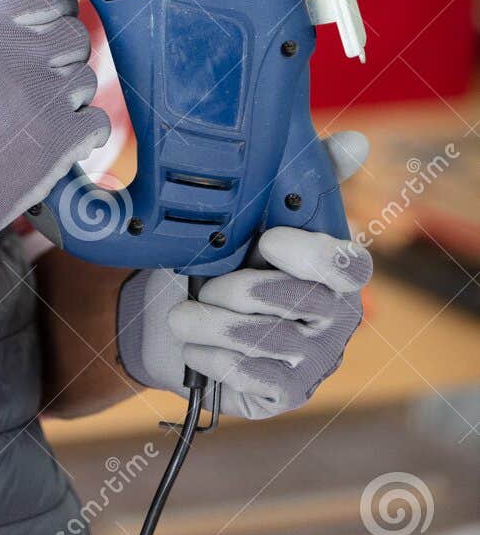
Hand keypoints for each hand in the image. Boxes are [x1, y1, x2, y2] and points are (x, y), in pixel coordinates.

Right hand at [0, 0, 109, 296]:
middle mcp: (19, 56)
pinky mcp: (55, 146)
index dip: (54, 8)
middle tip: (44, 74)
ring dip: (70, 96)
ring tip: (43, 114)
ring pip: (87, 81)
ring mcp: (41, 100)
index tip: (50, 22)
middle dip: (62, 53)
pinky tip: (64, 142)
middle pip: (75, 36)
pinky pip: (97, 125)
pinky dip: (84, 133)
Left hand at [116, 133, 372, 418]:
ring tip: (180, 314)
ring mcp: (315, 360)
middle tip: (202, 284)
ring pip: (269, 341)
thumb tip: (356, 141)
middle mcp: (337, 318)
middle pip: (301, 304)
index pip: (350, 266)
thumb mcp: (253, 215)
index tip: (266, 238)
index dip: (311, 254)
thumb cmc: (225, 258)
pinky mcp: (287, 394)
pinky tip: (192, 345)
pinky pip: (253, 377)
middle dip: (242, 291)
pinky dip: (214, 358)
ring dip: (215, 325)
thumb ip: (304, 179)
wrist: (178, 315)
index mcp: (337, 271)